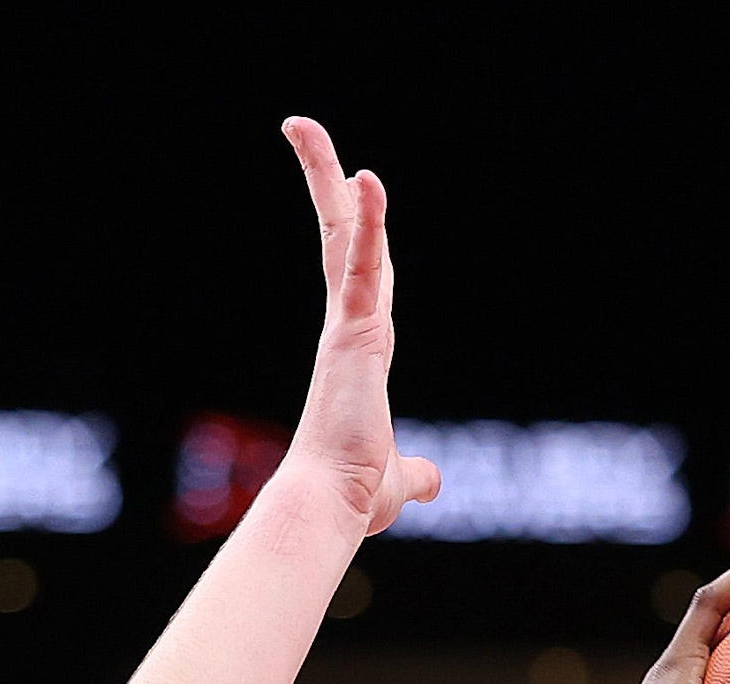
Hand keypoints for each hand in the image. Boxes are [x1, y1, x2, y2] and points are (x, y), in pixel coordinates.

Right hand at [280, 119, 440, 538]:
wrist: (331, 509)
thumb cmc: (353, 496)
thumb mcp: (398, 478)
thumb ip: (416, 472)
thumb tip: (432, 483)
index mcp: (360, 347)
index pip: (359, 271)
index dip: (355, 225)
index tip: (345, 184)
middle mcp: (350, 327)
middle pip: (341, 236)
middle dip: (321, 180)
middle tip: (298, 128)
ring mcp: (349, 325)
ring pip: (343, 236)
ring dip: (324, 177)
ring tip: (302, 127)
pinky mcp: (354, 333)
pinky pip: (363, 267)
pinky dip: (368, 222)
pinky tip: (367, 179)